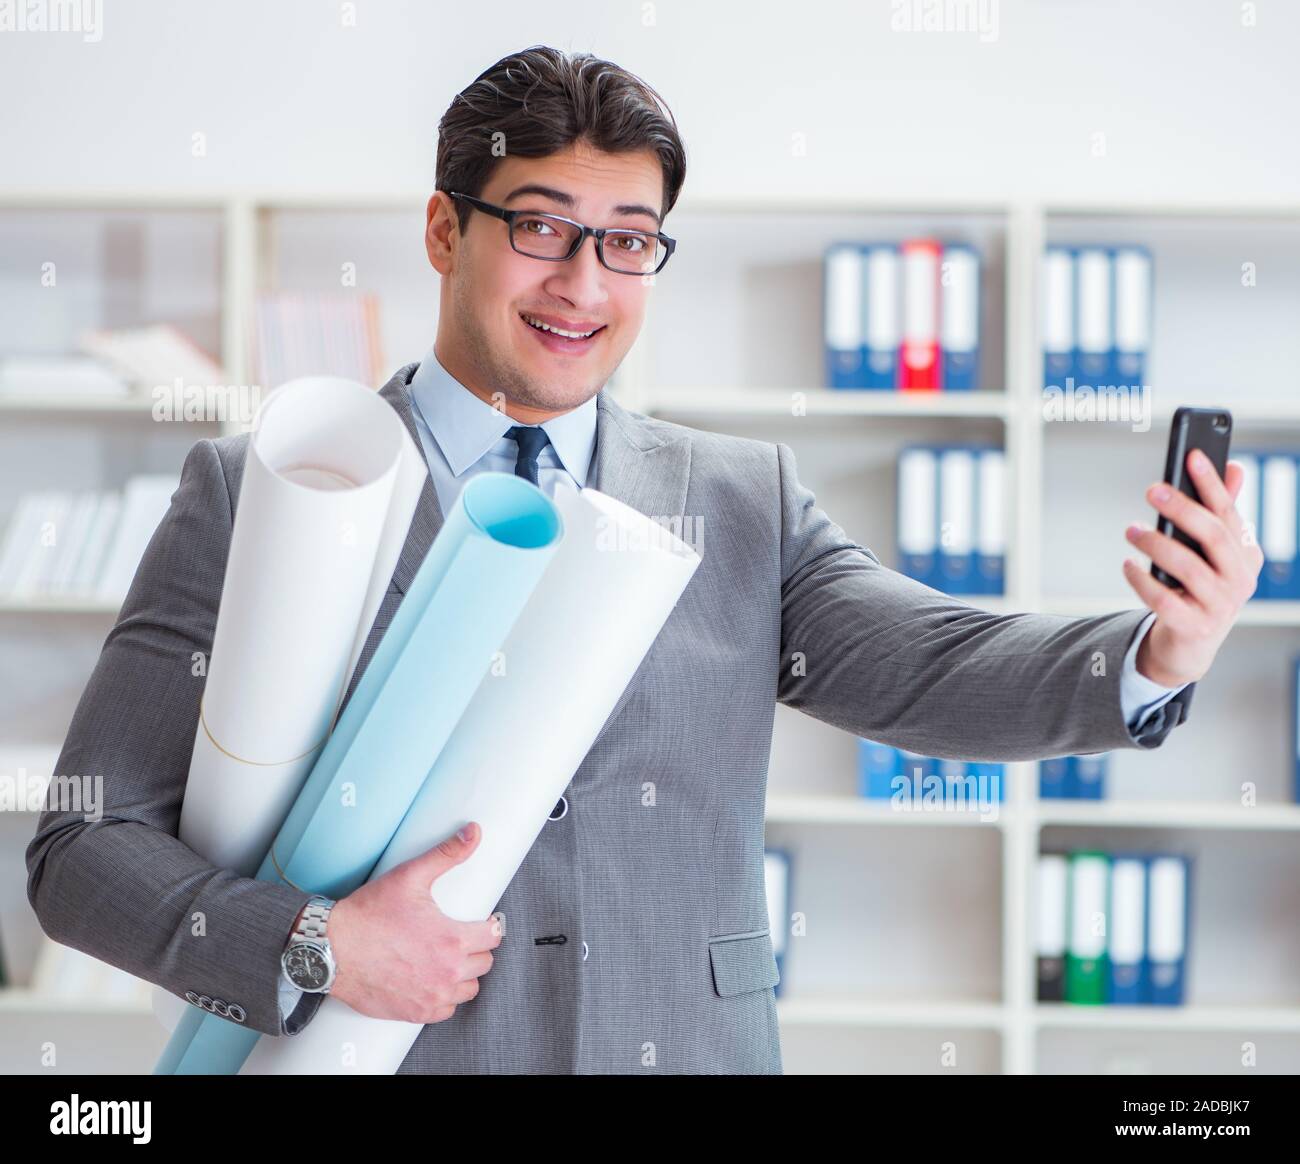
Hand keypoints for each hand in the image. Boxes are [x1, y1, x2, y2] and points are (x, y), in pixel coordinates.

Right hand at [326, 822, 501, 1023]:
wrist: (331, 949)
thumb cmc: (367, 916)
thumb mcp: (410, 876)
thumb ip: (446, 854)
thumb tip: (473, 834)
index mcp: (451, 940)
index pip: (493, 937)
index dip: (488, 927)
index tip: (481, 924)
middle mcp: (446, 973)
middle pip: (484, 964)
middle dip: (475, 949)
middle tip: (459, 938)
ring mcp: (431, 996)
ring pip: (468, 990)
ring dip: (463, 975)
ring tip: (448, 959)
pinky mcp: (414, 1013)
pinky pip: (445, 1011)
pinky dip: (443, 998)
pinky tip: (432, 981)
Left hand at [1122, 449, 1263, 687]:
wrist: (1191, 645)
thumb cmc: (1199, 589)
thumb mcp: (1213, 553)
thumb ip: (1220, 513)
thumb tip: (1232, 467)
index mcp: (1247, 556)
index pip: (1230, 514)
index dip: (1211, 484)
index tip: (1191, 456)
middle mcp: (1240, 580)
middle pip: (1212, 535)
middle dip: (1181, 508)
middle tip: (1151, 490)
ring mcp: (1220, 606)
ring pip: (1187, 567)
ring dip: (1155, 543)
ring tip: (1130, 530)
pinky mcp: (1194, 627)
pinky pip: (1164, 599)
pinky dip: (1142, 579)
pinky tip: (1127, 564)